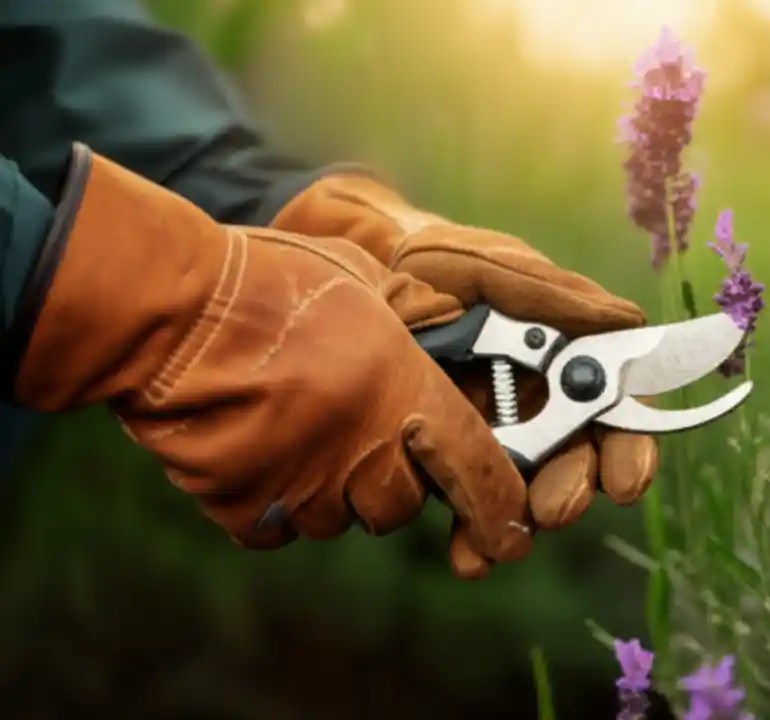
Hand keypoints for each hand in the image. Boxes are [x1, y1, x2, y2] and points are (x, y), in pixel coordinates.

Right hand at [7, 145, 530, 562]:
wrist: (170, 309)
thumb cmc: (269, 281)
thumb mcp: (364, 277)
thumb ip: (415, 312)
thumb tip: (448, 320)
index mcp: (407, 396)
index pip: (478, 473)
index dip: (498, 509)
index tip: (507, 534)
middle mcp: (365, 453)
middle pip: (401, 505)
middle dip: (393, 480)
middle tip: (365, 434)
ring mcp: (303, 487)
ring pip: (339, 518)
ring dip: (332, 490)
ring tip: (300, 430)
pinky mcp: (244, 508)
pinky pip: (277, 529)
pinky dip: (274, 505)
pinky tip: (258, 453)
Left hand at [271, 174, 660, 577]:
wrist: (359, 275)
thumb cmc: (437, 261)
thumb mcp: (497, 270)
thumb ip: (557, 299)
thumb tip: (630, 325)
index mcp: (568, 359)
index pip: (616, 411)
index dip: (628, 451)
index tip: (623, 482)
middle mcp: (541, 403)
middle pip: (575, 463)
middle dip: (568, 492)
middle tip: (553, 509)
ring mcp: (496, 434)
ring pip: (524, 493)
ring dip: (517, 524)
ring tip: (495, 544)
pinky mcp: (449, 454)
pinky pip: (469, 499)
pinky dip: (471, 532)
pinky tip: (466, 553)